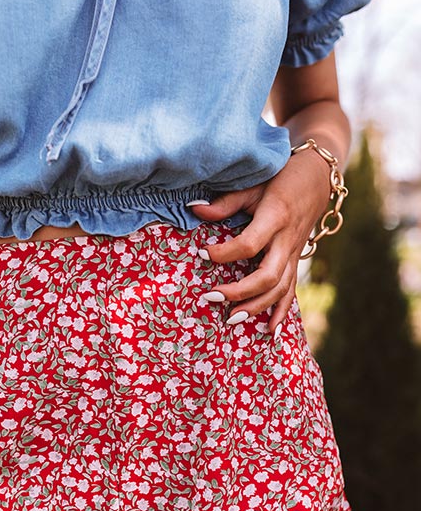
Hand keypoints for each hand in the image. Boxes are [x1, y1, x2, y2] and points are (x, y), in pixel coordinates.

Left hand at [189, 147, 330, 334]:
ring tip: (232, 320)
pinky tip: (269, 332)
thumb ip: (225, 203)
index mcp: (275, 217)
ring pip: (280, 289)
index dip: (224, 253)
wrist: (317, 178)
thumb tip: (193, 210)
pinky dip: (280, 313)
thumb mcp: (253, 184)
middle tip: (212, 297)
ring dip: (257, 307)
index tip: (202, 254)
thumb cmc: (280, 178)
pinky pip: (290, 292)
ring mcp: (293, 254)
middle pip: (267, 275)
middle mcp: (287, 240)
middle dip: (241, 292)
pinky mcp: (295, 261)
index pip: (249, 243)